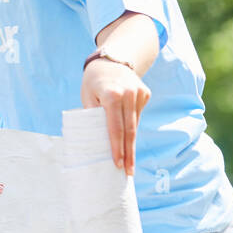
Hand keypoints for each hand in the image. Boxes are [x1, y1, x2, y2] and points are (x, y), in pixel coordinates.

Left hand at [80, 59, 149, 174]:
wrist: (111, 60)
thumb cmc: (93, 82)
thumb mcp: (87, 97)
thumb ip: (93, 117)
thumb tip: (98, 142)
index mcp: (112, 95)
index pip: (115, 128)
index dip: (117, 148)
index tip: (118, 164)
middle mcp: (128, 94)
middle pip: (129, 130)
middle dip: (128, 153)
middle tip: (128, 172)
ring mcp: (139, 93)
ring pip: (135, 125)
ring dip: (131, 144)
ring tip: (129, 163)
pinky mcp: (145, 93)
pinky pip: (137, 116)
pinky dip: (132, 128)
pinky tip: (127, 138)